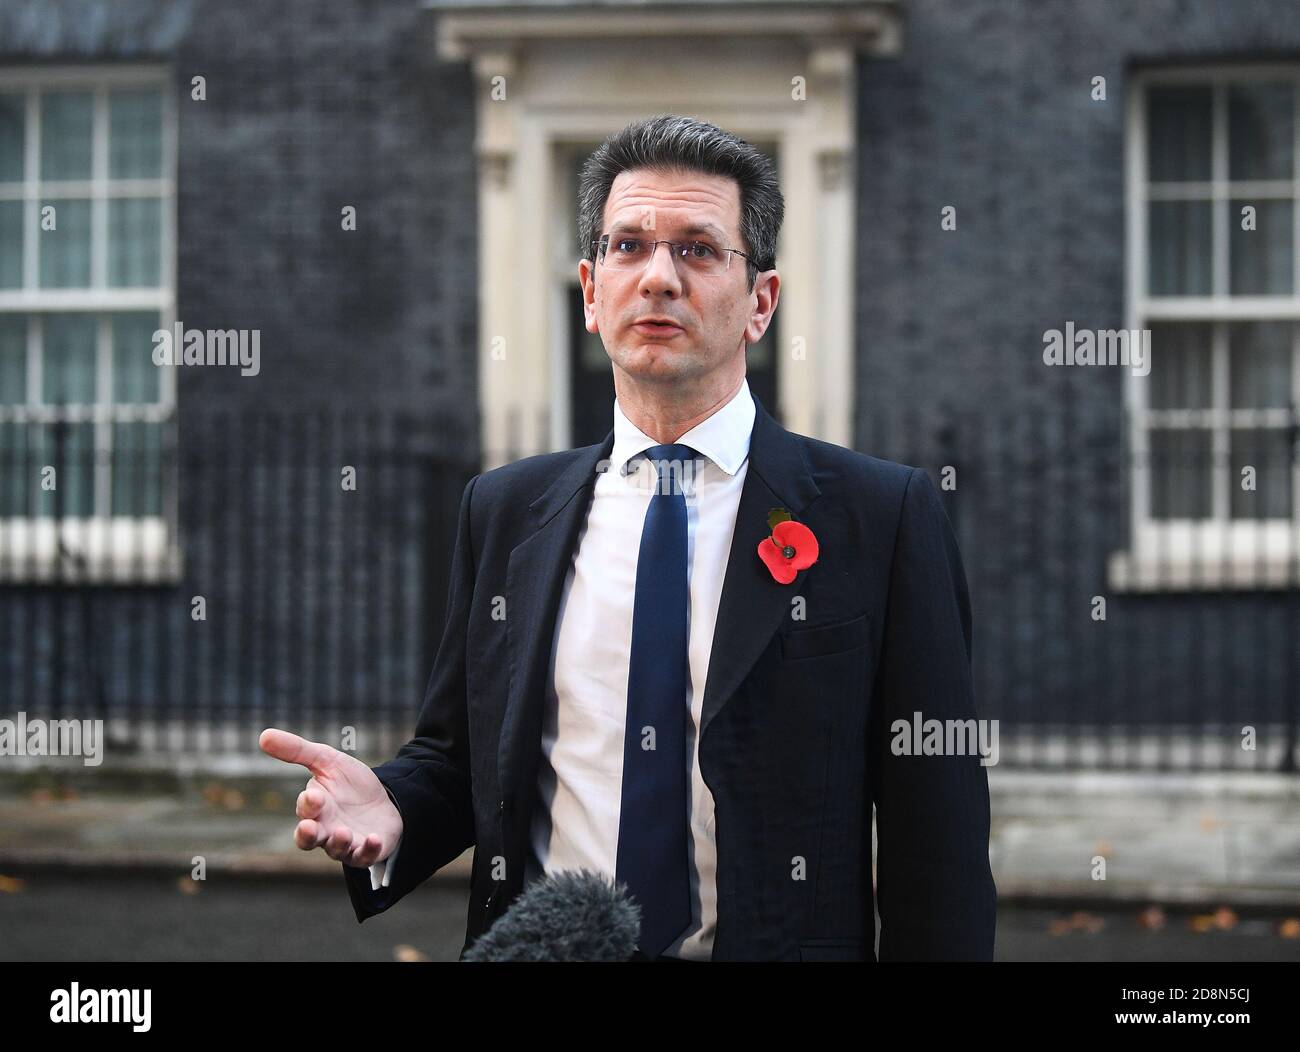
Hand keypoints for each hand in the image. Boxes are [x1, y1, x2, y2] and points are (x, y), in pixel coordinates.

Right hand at [258, 728, 402, 867]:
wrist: (385, 800)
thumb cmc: (349, 784)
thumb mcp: (327, 762)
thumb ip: (297, 751)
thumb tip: (263, 735)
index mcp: (315, 809)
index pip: (305, 810)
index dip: (308, 805)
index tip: (314, 796)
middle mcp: (326, 830)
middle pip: (309, 839)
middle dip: (308, 835)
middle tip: (309, 828)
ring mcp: (347, 843)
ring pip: (336, 850)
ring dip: (338, 843)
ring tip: (343, 833)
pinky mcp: (369, 850)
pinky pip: (366, 856)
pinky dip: (369, 850)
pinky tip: (374, 839)